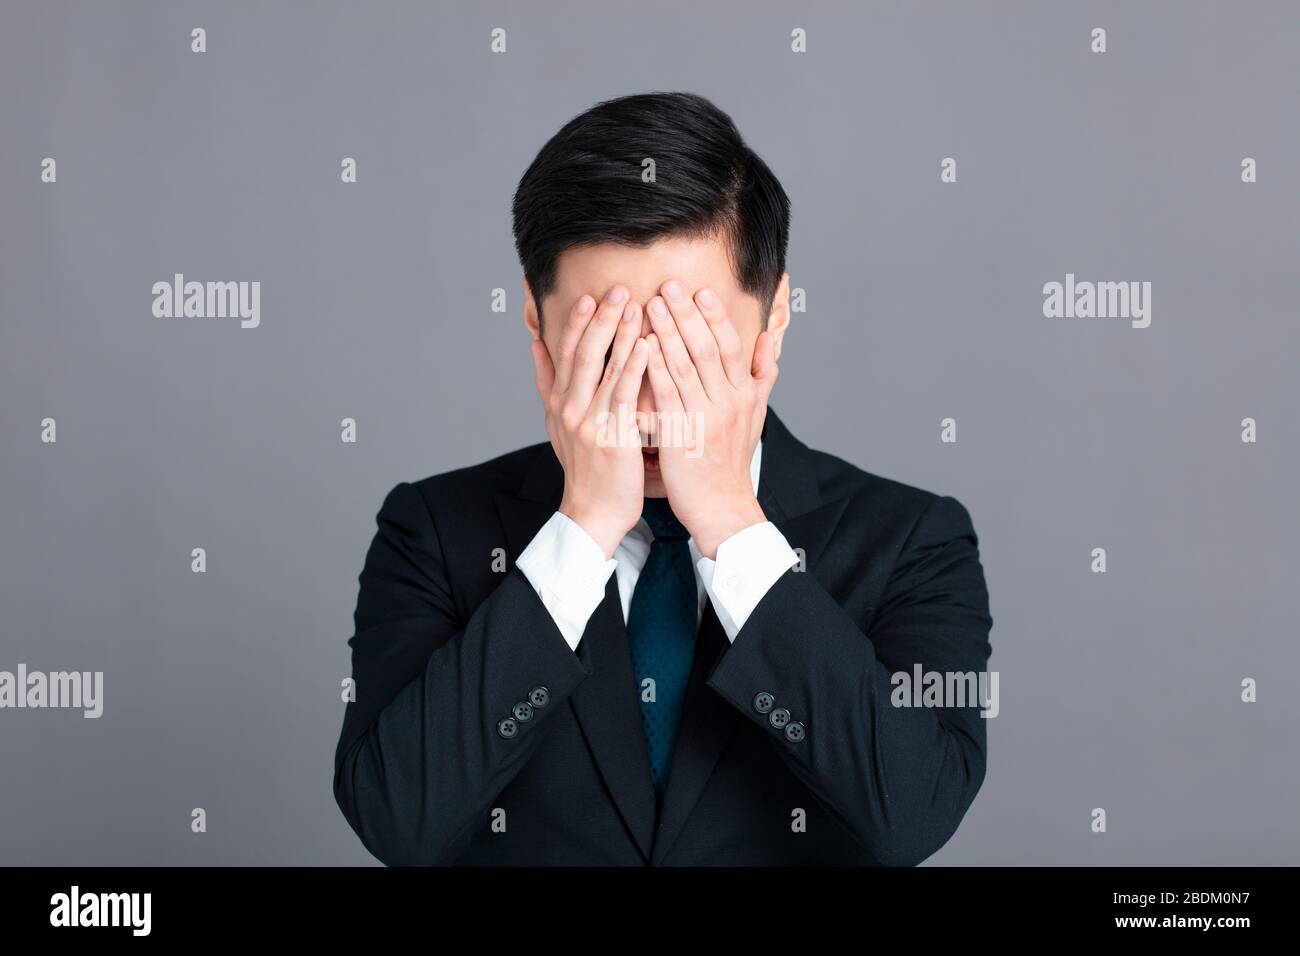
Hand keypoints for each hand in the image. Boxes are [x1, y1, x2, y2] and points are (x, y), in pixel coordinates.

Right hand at [530, 284, 648, 557]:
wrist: (592, 513)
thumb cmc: (585, 469)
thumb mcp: (557, 424)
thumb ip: (548, 382)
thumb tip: (536, 344)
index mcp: (559, 402)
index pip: (565, 352)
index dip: (578, 322)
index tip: (591, 296)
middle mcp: (569, 408)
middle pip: (582, 352)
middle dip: (601, 318)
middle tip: (618, 290)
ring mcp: (588, 421)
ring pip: (603, 368)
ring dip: (620, 334)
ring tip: (635, 306)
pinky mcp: (612, 436)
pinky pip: (624, 394)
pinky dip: (634, 366)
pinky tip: (647, 345)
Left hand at [643, 279, 777, 558]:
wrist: (723, 509)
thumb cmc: (730, 464)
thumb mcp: (754, 418)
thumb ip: (761, 378)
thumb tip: (770, 341)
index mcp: (744, 396)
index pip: (732, 347)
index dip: (715, 318)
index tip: (700, 291)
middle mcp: (728, 403)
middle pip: (708, 349)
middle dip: (687, 315)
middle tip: (669, 285)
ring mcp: (706, 418)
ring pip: (686, 367)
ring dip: (666, 332)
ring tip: (649, 305)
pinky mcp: (683, 435)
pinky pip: (668, 396)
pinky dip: (655, 369)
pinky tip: (641, 348)